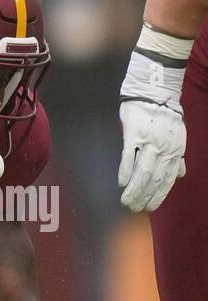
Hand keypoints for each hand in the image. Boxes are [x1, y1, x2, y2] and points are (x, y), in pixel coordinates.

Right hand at [118, 38, 188, 212]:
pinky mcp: (134, 134)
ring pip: (142, 172)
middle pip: (155, 178)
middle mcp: (165, 148)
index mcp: (176, 149)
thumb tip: (180, 174)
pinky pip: (129, 157)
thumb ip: (178, 157)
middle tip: (135, 208)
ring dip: (134, 190)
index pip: (168, 178)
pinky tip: (120, 184)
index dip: (159, 194)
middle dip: (145, 196)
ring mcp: (149, 141)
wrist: (154, 91)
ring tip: (127, 202)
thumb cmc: (165, 115)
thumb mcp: (178, 136)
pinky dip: (125, 172)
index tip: (150, 207)